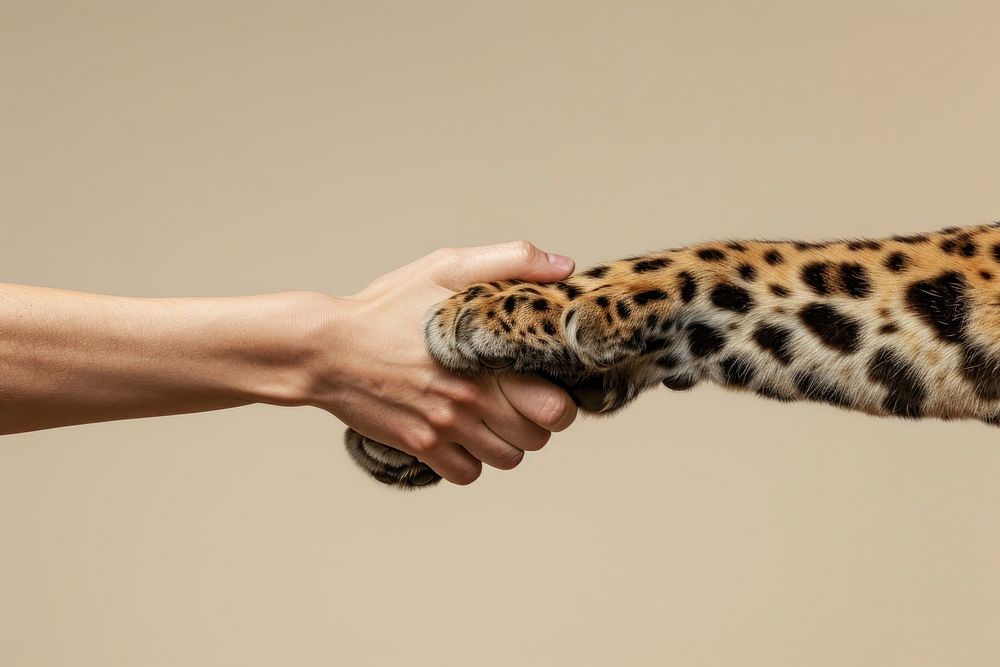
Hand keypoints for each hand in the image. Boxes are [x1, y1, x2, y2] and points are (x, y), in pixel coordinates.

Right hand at [308, 241, 578, 484]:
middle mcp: (471, 402)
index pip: (557, 408)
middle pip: (538, 440)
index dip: (562, 400)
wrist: (327, 348)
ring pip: (506, 460)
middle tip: (519, 400)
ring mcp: (445, 429)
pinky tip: (461, 435)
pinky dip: (470, 461)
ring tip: (490, 416)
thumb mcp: (447, 267)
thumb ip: (511, 262)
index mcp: (487, 360)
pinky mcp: (420, 446)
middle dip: (537, 422)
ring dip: (506, 442)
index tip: (548, 383)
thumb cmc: (388, 306)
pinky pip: (467, 475)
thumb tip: (565, 268)